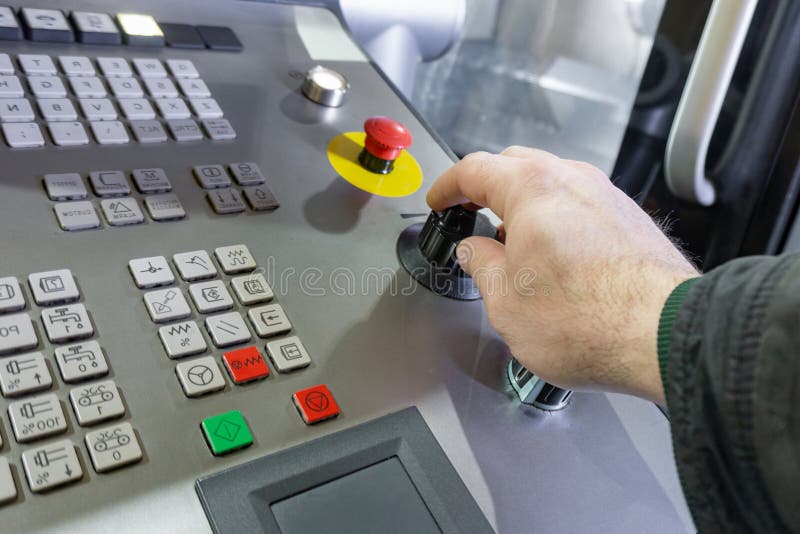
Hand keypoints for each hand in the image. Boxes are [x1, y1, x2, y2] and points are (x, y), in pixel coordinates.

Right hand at [426, 147, 697, 403]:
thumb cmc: (591, 321)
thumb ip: (481, 265)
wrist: (666, 338)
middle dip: (486, 188)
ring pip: (552, 184)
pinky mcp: (630, 219)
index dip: (448, 186)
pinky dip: (556, 218)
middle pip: (515, 165)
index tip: (439, 200)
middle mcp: (573, 180)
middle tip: (469, 215)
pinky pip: (580, 204)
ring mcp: (607, 196)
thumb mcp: (505, 302)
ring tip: (513, 246)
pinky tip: (553, 257)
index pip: (474, 169)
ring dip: (524, 205)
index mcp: (532, 188)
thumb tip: (474, 252)